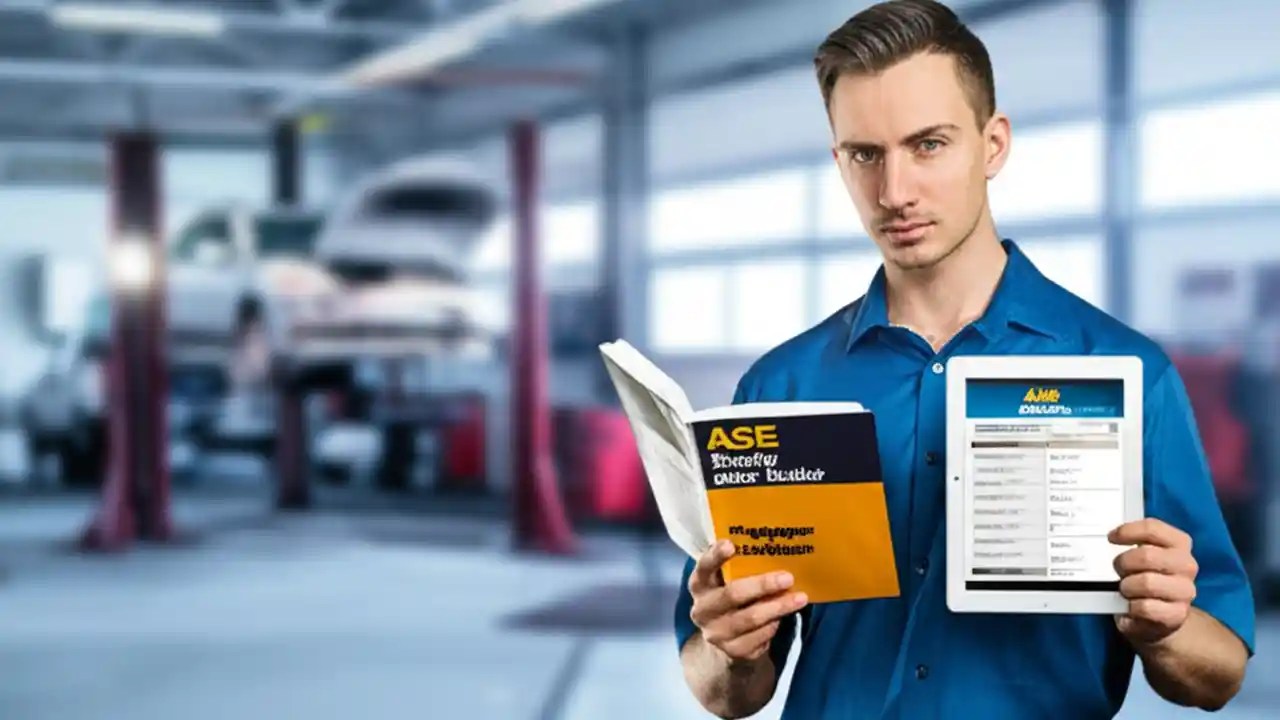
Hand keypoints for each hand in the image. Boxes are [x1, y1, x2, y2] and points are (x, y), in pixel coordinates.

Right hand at [688, 539, 808, 663]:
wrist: (724, 638)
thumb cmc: (732, 596)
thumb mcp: (728, 581)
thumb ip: (740, 567)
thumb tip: (776, 549)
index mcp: (700, 585)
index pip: (703, 567)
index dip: (715, 556)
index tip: (731, 544)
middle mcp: (702, 609)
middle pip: (733, 594)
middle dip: (762, 585)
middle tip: (788, 578)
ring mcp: (716, 633)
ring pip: (751, 618)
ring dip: (778, 607)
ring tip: (800, 598)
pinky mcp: (732, 651)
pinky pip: (759, 637)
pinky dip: (775, 625)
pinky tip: (785, 617)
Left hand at [1109, 518, 1198, 647]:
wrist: (1162, 617)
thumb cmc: (1148, 578)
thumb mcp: (1144, 555)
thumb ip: (1133, 541)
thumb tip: (1111, 535)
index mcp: (1179, 543)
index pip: (1152, 528)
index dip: (1128, 531)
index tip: (1112, 538)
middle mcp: (1186, 565)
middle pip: (1146, 556)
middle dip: (1124, 563)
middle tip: (1119, 570)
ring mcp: (1185, 591)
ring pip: (1146, 582)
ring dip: (1127, 587)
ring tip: (1126, 590)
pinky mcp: (1177, 614)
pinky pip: (1145, 607)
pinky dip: (1131, 606)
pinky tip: (1131, 606)